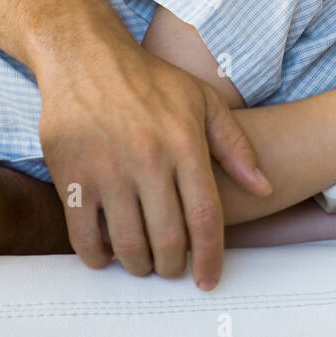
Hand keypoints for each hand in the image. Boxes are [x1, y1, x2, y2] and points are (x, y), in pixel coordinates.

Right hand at [35, 41, 270, 289]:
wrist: (86, 57)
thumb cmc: (150, 81)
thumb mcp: (204, 102)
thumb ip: (236, 146)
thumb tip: (264, 187)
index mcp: (185, 145)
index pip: (205, 218)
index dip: (210, 258)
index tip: (208, 279)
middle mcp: (148, 161)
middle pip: (168, 240)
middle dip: (174, 268)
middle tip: (173, 271)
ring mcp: (107, 170)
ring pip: (129, 244)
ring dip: (139, 267)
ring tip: (144, 265)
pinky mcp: (71, 176)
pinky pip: (84, 235)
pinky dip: (98, 257)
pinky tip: (107, 256)